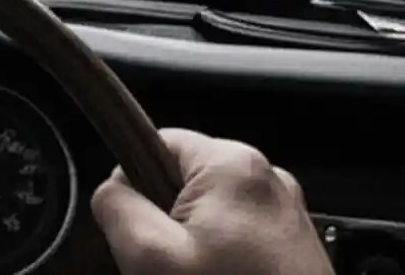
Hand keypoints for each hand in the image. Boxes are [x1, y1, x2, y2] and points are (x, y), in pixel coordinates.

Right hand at [92, 128, 333, 274]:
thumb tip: (112, 189)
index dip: (134, 184)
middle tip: (170, 266)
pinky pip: (237, 234)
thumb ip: (116, 206)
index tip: (143, 230)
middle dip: (166, 220)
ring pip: (209, 212)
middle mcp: (267, 176)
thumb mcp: (149, 255)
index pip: (156, 143)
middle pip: (183, 180)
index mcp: (232, 163)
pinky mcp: (295, 243)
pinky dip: (222, 257)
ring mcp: (286, 211)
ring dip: (193, 243)